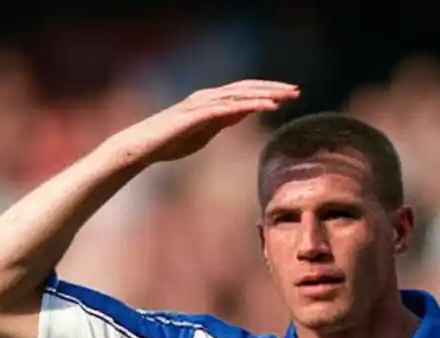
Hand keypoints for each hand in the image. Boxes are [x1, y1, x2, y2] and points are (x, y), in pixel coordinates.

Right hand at [116, 79, 298, 163]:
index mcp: (211, 101)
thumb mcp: (205, 131)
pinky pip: (227, 108)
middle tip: (296, 91)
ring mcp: (201, 104)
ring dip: (264, 95)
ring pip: (239, 95)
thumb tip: (244, 113)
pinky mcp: (196, 115)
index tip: (289, 95)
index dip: (267, 91)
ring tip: (286, 98)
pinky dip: (248, 105)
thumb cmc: (171, 142)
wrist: (143, 147)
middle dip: (272, 88)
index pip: (244, 91)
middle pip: (246, 88)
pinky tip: (266, 107)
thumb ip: (223, 120)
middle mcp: (207, 97)